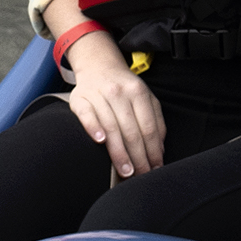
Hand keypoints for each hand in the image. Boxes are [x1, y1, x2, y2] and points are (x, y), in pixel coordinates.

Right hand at [57, 37, 165, 179]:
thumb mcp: (145, 97)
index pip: (148, 126)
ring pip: (111, 126)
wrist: (98, 66)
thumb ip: (155, 121)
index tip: (155, 168)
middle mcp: (119, 92)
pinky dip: (93, 127)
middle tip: (141, 175)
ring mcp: (98, 95)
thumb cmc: (124, 88)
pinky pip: (87, 115)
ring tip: (126, 170)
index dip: (153, 150)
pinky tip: (100, 141)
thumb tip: (160, 150)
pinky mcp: (79, 99)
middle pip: (131, 130)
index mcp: (138, 92)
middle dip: (138, 156)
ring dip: (119, 152)